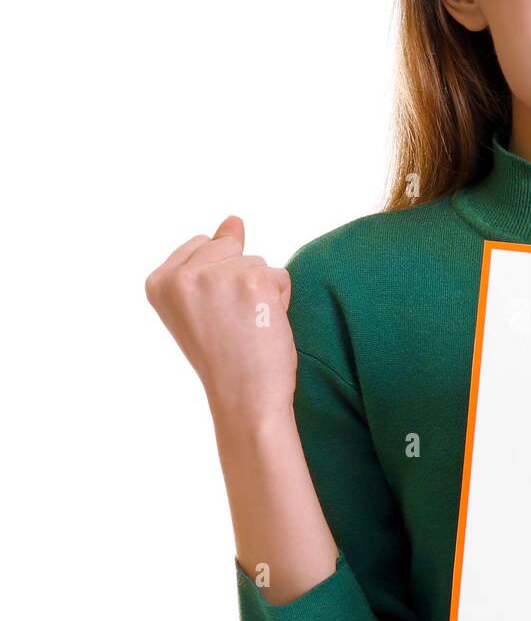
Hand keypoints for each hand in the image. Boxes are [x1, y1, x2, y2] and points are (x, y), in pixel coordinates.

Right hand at [144, 215, 296, 424]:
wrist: (245, 400)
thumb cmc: (225, 358)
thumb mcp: (203, 304)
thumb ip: (212, 258)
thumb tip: (234, 220)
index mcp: (158, 281)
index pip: (203, 246)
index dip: (217, 283)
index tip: (211, 319)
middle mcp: (183, 275)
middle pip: (230, 248)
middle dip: (240, 282)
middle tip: (232, 324)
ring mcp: (217, 276)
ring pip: (258, 262)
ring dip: (262, 293)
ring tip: (248, 329)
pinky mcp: (254, 281)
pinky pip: (281, 275)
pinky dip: (281, 301)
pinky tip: (265, 327)